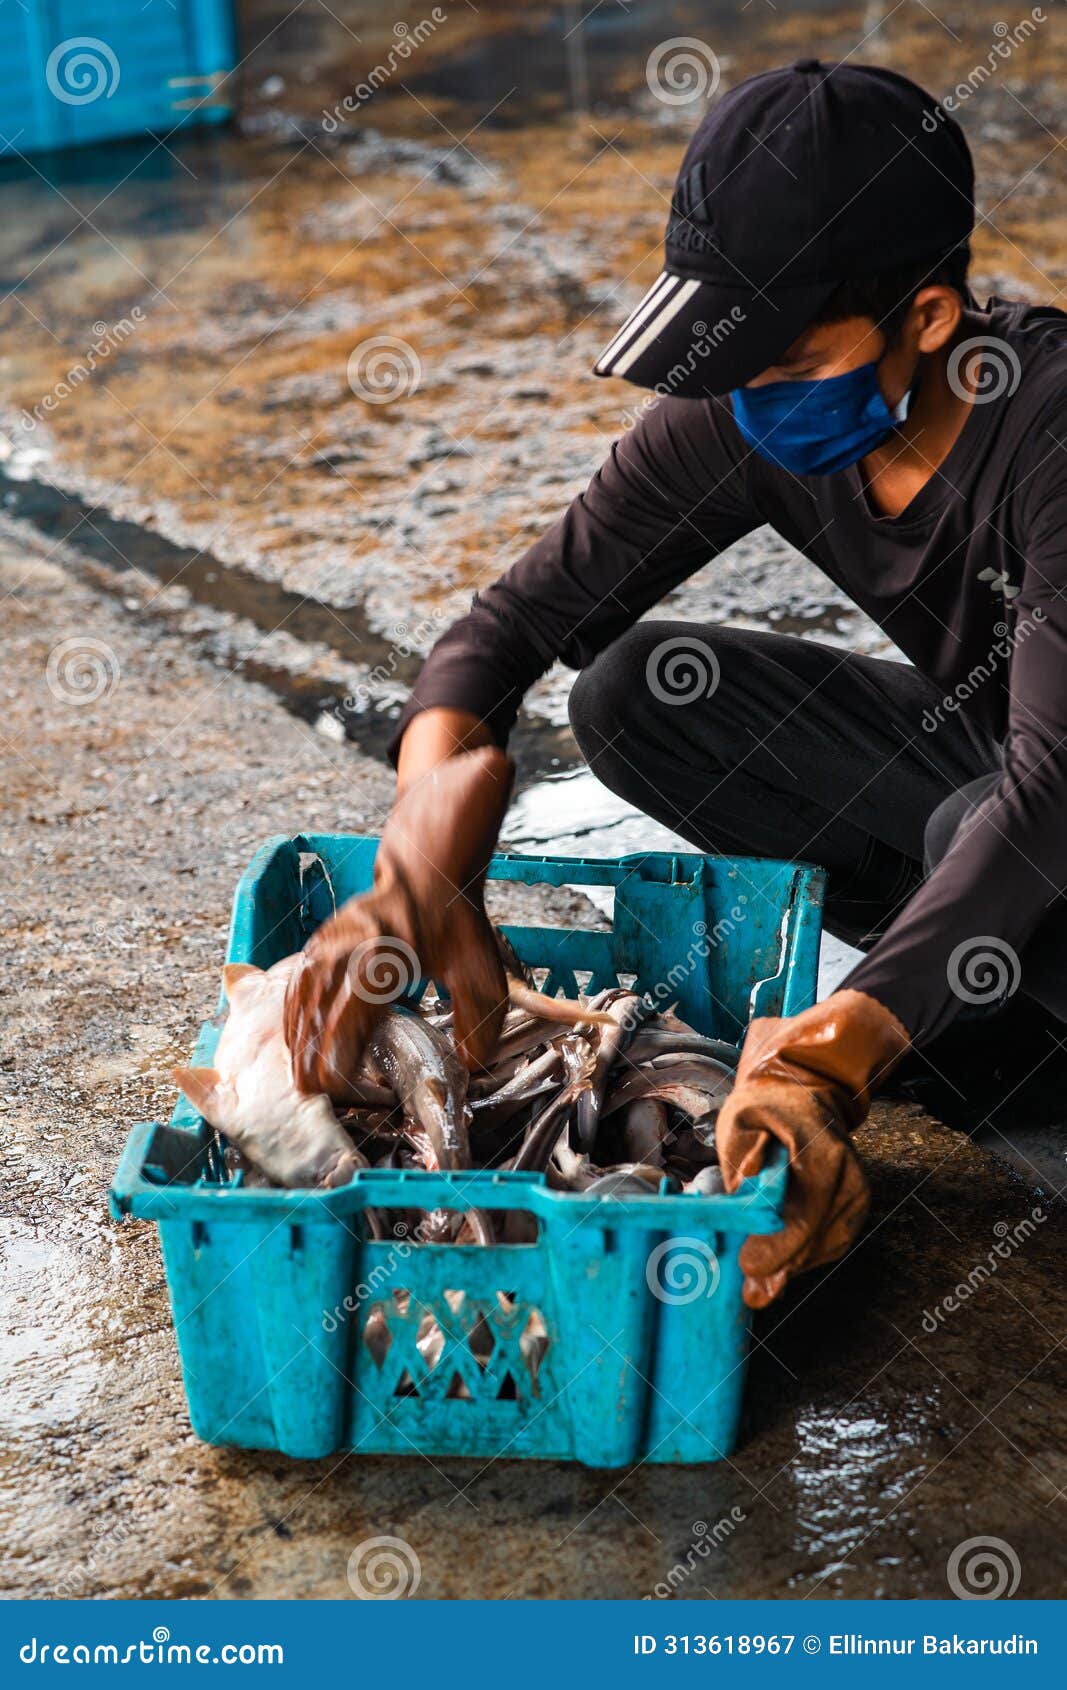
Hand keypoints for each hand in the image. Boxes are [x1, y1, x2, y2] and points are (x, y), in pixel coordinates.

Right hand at [284, 746, 514, 1093]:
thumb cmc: (455, 922)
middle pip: (318, 1011)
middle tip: (306, 1093)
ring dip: (296, 1033)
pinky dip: (292, 1007)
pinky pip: (297, 977)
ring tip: (295, 1069)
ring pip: (301, 994)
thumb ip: (477, 1023)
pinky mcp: (322, 936)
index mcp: (384, 960)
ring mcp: (330, 940)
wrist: (430, 866)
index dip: (339, 1055)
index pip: (351, 1017)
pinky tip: (293, 1031)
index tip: (334, 1087)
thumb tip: (470, 1067)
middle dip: (310, 1054)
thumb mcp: (479, 972)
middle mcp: (348, 950)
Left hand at [716, 989, 909, 1308]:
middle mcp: (850, 1176)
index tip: (750, 1268)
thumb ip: (742, 1172)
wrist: (801, 1094)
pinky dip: (803, 1254)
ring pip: (824, 1248)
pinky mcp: (857, 1208)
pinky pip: (831, 1244)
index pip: (806, 1212)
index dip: (779, 1246)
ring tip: (758, 1274)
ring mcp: (858, 1194)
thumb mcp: (740, 1126)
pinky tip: (779, 1254)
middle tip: (750, 1290)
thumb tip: (744, 1214)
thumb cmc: (764, 1111)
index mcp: (822, 1152)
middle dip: (780, 1266)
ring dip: (790, 1263)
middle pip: (817, 1237)